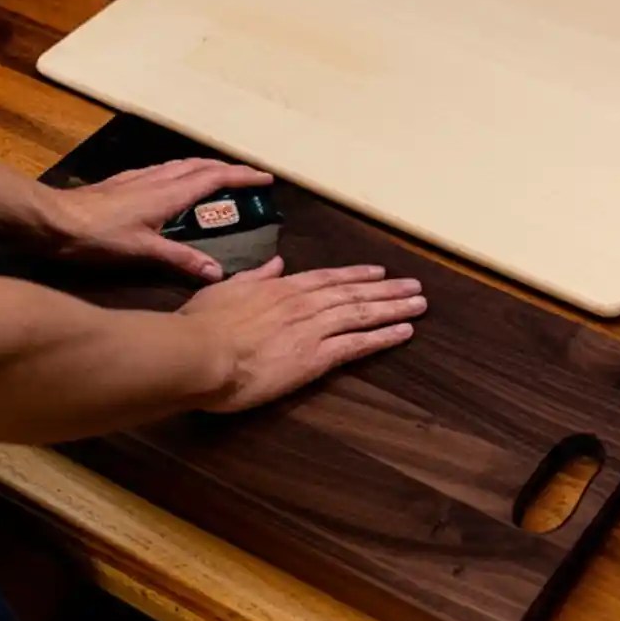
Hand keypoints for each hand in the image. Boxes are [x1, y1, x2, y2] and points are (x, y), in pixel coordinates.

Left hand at [53, 158, 273, 280]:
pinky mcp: (123, 183)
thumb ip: (182, 260)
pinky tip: (175, 182)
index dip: (242, 176)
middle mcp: (157, 180)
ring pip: (180, 165)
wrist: (50, 221)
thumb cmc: (98, 236)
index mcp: (168, 194)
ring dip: (205, 167)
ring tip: (220, 176)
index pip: (214, 178)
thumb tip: (218, 274)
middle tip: (249, 177)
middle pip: (200, 166)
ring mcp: (138, 178)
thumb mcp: (143, 251)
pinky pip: (163, 171)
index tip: (266, 178)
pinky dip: (181, 172)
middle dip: (228, 169)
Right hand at [180, 257, 425, 412]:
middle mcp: (303, 303)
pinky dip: (383, 337)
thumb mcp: (225, 290)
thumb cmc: (202, 325)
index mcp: (280, 288)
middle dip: (387, 290)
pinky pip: (357, 344)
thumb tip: (276, 263)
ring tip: (420, 304)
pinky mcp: (316, 357)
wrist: (199, 353)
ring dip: (394, 308)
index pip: (327, 278)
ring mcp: (313, 329)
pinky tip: (404, 332)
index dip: (356, 275)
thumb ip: (254, 277)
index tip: (379, 272)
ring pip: (362, 314)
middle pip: (353, 293)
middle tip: (414, 287)